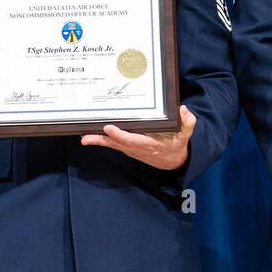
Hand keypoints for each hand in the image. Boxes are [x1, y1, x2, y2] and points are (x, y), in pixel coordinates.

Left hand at [80, 105, 195, 171]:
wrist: (173, 162)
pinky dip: (101, 141)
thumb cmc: (177, 144)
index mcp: (150, 143)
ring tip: (83, 138)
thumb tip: (184, 109)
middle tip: (87, 137)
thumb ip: (188, 123)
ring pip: (112, 145)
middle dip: (102, 139)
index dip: (120, 135)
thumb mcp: (186, 135)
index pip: (132, 140)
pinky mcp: (127, 148)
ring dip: (97, 141)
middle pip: (117, 143)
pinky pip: (112, 144)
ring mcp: (131, 149)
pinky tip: (88, 138)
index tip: (109, 127)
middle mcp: (138, 147)